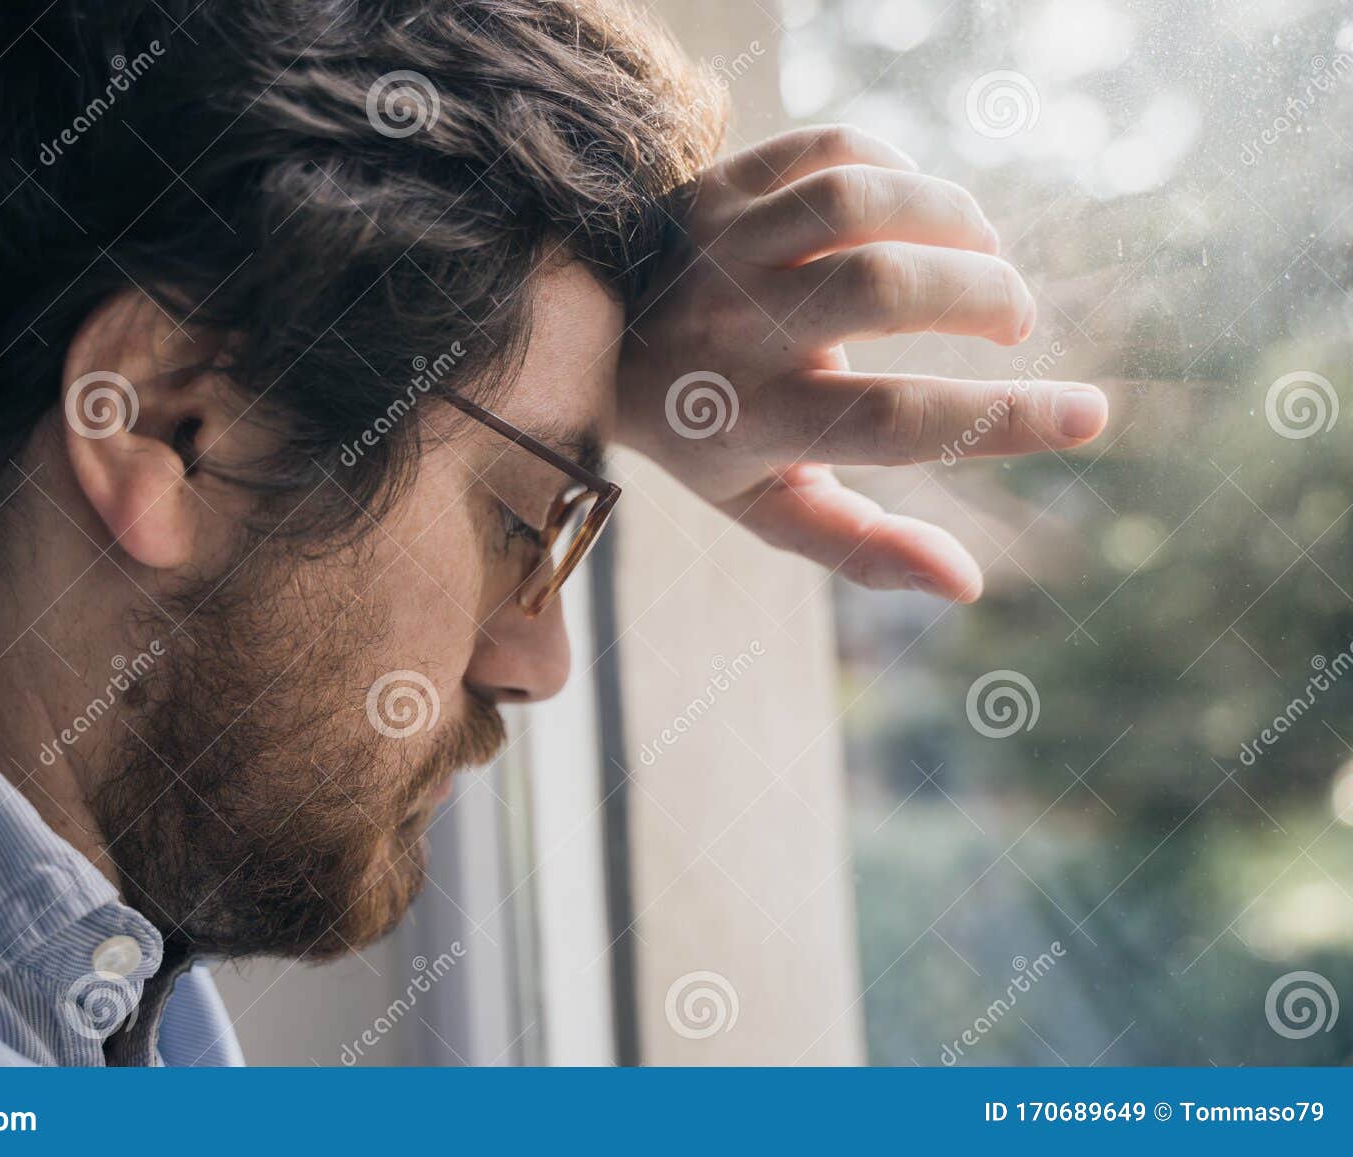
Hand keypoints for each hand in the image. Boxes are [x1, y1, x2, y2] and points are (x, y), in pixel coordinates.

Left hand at [616, 126, 1108, 601]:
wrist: (595, 340)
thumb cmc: (709, 433)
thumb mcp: (768, 506)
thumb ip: (860, 548)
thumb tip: (966, 584)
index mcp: (751, 419)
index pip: (892, 420)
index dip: (1001, 420)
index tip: (1091, 416)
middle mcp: (730, 326)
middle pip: (886, 288)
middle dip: (985, 296)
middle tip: (1013, 320)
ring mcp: (719, 244)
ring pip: (862, 202)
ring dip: (954, 219)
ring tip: (982, 253)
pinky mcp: (723, 181)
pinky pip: (836, 149)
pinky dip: (902, 170)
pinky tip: (916, 210)